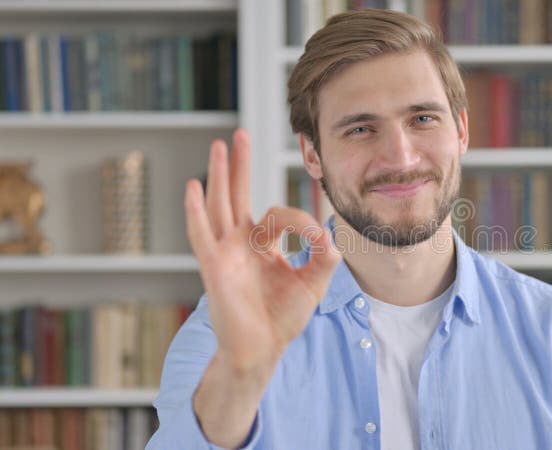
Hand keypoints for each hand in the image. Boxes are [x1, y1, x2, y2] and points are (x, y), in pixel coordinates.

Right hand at [184, 129, 341, 377]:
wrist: (263, 350)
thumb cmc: (282, 319)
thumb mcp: (313, 283)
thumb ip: (324, 257)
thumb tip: (332, 236)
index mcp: (260, 246)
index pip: (278, 215)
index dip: (302, 221)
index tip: (320, 239)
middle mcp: (239, 244)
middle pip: (236, 195)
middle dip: (238, 165)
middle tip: (239, 134)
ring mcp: (224, 253)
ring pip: (218, 206)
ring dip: (219, 175)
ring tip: (218, 146)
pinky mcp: (214, 267)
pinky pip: (202, 235)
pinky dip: (196, 211)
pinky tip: (195, 187)